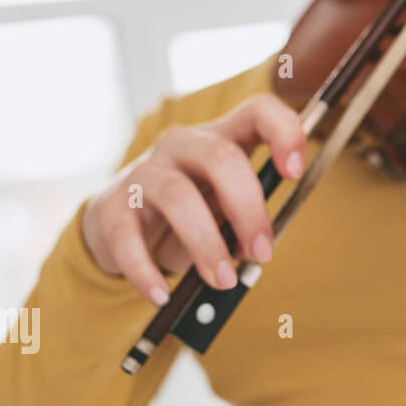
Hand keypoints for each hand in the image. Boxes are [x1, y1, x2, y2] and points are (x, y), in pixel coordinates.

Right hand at [80, 94, 307, 306]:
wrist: (120, 228)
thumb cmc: (190, 215)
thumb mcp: (224, 208)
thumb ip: (247, 218)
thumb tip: (259, 251)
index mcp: (222, 138)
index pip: (258, 111)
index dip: (283, 132)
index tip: (295, 172)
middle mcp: (182, 145)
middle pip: (221, 157)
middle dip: (248, 210)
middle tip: (262, 254)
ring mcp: (143, 171)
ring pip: (178, 195)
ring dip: (207, 244)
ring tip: (223, 281)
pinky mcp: (111, 205)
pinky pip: (128, 236)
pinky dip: (147, 270)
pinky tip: (162, 294)